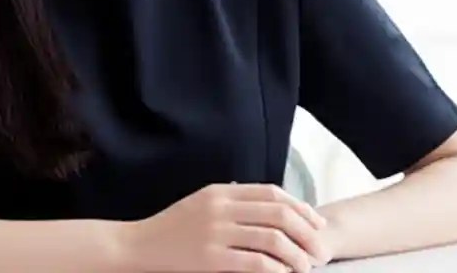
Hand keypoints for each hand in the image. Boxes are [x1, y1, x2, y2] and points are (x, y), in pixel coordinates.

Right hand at [120, 183, 330, 272]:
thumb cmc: (172, 227)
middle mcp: (222, 208)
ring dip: (296, 255)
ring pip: (272, 239)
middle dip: (306, 232)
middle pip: (279, 214)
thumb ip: (231, 198)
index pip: (273, 193)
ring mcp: (216, 232)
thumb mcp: (202, 201)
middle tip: (319, 249)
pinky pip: (254, 262)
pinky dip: (275, 269)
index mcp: (222, 191)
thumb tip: (265, 200)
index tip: (317, 223)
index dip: (301, 207)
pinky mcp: (210, 258)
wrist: (137, 245)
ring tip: (307, 268)